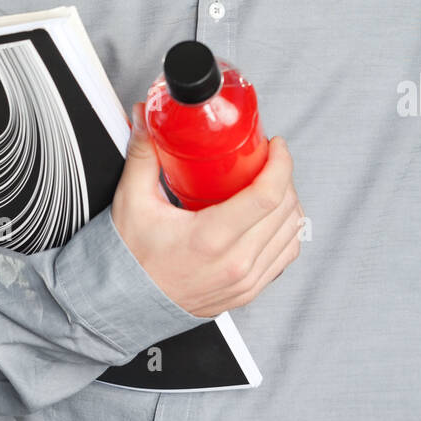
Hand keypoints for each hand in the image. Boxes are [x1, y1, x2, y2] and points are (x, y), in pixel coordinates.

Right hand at [111, 102, 303, 318]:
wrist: (128, 303)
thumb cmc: (131, 257)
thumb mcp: (133, 200)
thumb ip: (142, 154)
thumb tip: (146, 117)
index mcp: (210, 238)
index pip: (267, 196)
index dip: (281, 164)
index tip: (275, 145)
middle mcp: (235, 263)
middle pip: (286, 210)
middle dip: (283, 175)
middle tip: (266, 159)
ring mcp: (246, 281)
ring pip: (293, 233)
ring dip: (289, 201)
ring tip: (270, 184)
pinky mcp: (250, 291)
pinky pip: (286, 255)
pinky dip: (287, 230)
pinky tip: (271, 215)